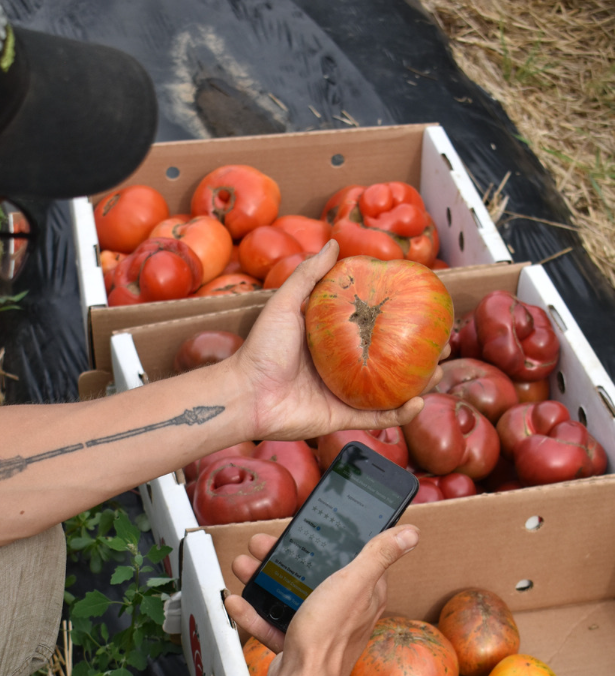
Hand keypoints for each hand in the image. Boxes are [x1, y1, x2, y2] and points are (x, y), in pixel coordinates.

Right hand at [225, 525, 419, 675]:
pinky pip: (271, 622)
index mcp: (364, 593)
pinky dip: (254, 611)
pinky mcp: (296, 643)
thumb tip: (411, 533)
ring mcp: (318, 627)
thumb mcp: (354, 584)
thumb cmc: (329, 639)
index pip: (352, 558)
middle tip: (263, 546)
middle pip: (312, 574)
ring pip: (288, 595)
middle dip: (284, 558)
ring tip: (245, 566)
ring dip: (264, 579)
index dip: (329, 541)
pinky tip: (239, 602)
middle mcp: (343, 610)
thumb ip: (379, 555)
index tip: (308, 529)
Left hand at [228, 241, 445, 443]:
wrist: (245, 394)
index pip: (375, 328)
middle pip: (392, 360)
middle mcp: (343, 368)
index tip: (426, 310)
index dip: (402, 321)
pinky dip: (401, 413)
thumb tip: (336, 243)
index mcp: (334, 341)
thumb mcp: (286, 303)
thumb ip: (309, 275)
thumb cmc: (261, 348)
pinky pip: (378, 417)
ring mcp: (345, 394)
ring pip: (392, 390)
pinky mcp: (342, 418)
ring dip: (420, 383)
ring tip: (440, 370)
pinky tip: (419, 401)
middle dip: (421, 354)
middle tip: (443, 343)